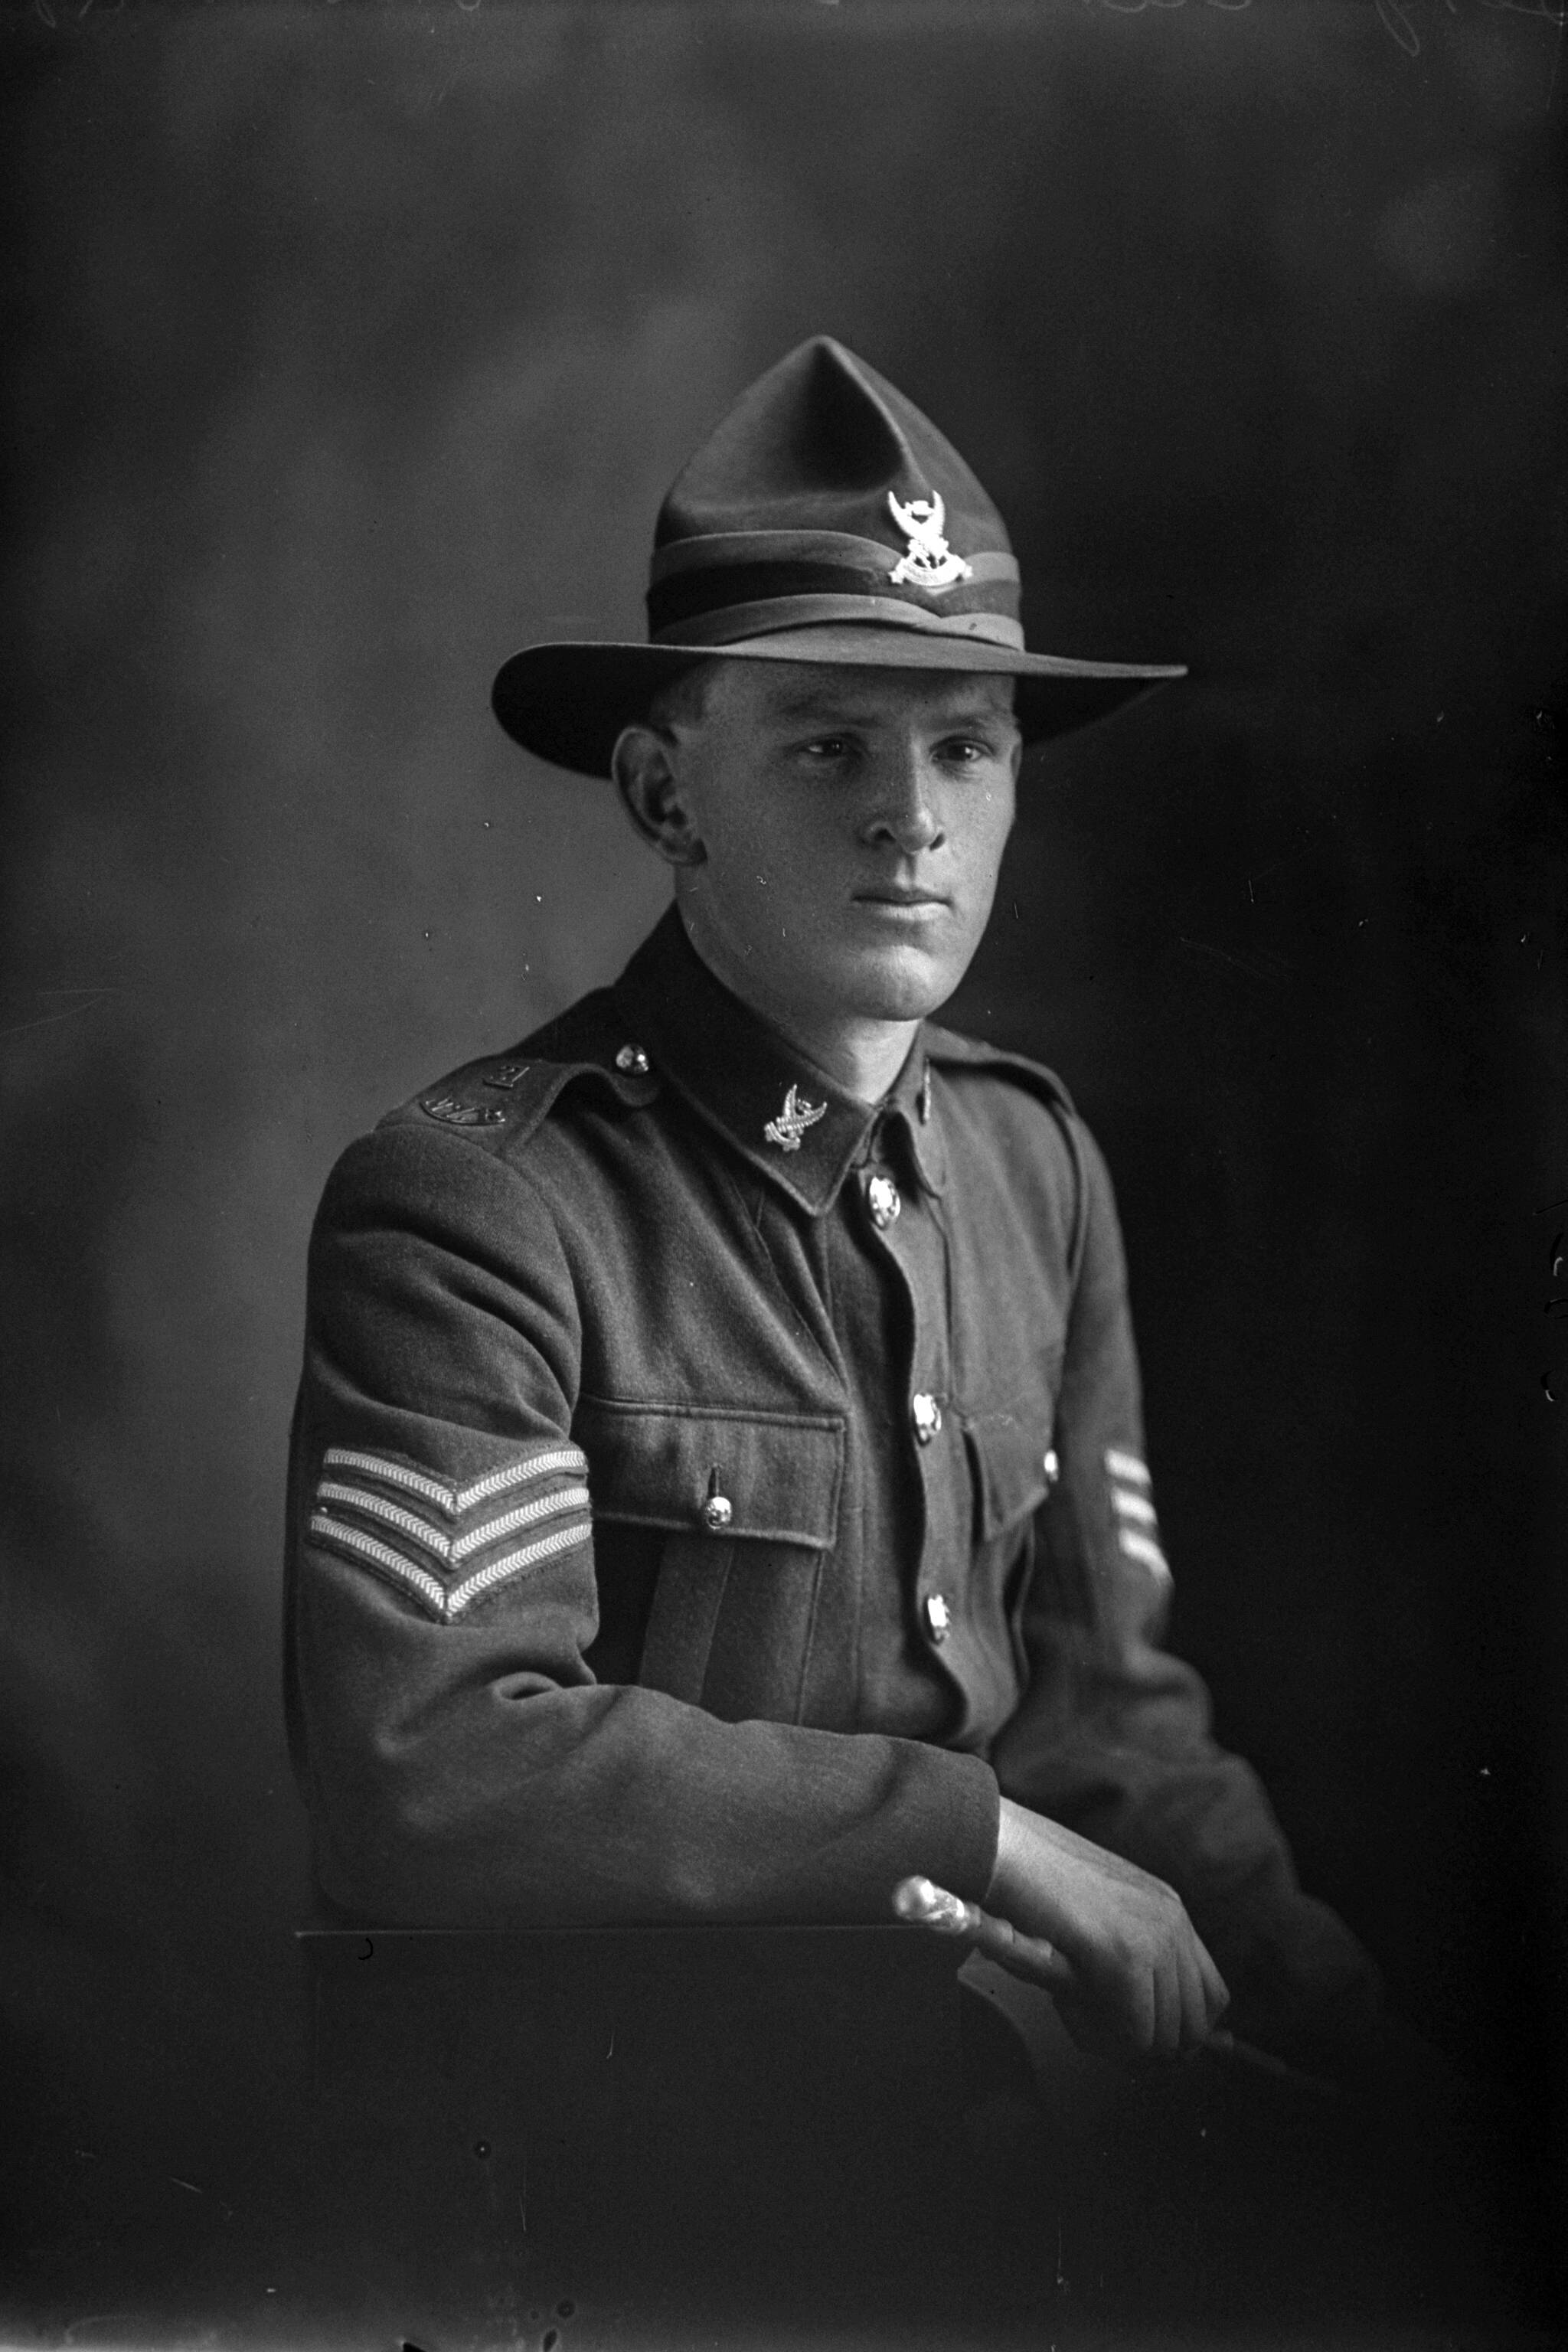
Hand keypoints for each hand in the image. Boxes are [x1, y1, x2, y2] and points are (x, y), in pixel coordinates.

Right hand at [894, 1797, 1228, 2062]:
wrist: (997, 1850)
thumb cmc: (1029, 1883)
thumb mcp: (1095, 1916)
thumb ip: (1126, 1960)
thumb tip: (1149, 2031)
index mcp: (1169, 1909)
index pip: (1212, 1997)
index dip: (1179, 2031)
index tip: (1140, 2042)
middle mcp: (1172, 1921)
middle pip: (1195, 2025)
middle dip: (1148, 2046)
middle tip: (1100, 2034)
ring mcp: (1153, 1938)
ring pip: (1164, 2037)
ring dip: (1120, 2042)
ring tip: (1078, 2013)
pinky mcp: (1124, 1957)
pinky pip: (1133, 2033)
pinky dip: (1100, 2037)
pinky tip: (1069, 2006)